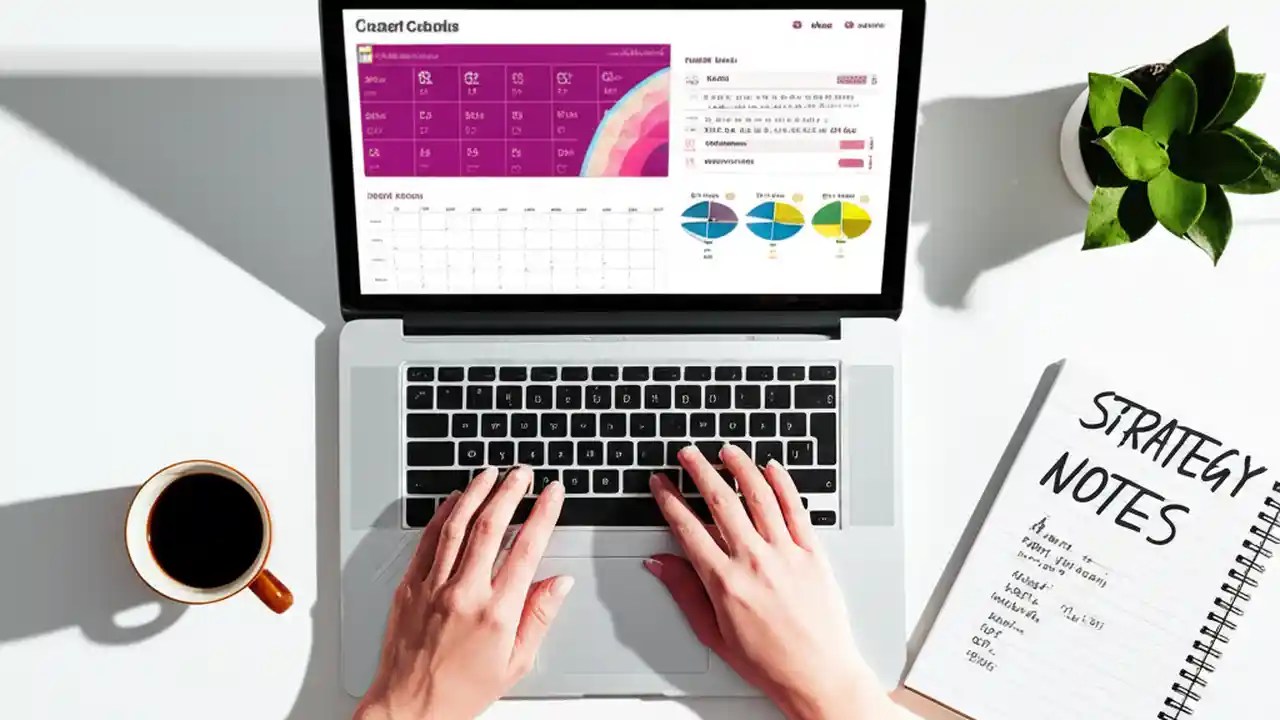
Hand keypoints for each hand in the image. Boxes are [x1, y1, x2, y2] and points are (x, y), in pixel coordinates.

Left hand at [356, 467, 572, 719]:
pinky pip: (427, 541)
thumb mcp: (515, 663)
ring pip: (456, 526)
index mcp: (496, 613)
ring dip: (476, 493)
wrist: (410, 709)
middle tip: (523, 473)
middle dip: (511, 492)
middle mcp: (464, 593)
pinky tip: (454, 500)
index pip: (527, 548)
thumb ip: (539, 616)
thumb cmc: (461, 692)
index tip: (553, 493)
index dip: (544, 514)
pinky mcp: (408, 587)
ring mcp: (432, 587)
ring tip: (491, 473)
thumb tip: (559, 582)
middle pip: (491, 526)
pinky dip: (441, 515)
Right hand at [647, 446, 900, 719]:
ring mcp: (785, 554)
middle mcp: (754, 562)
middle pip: (720, 502)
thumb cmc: (768, 661)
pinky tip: (771, 468)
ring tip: (727, 451)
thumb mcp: (713, 633)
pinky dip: (782, 484)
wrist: (817, 675)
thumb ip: (685, 592)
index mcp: (724, 582)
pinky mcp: (812, 553)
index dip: (670, 500)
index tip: (661, 484)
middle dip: (700, 471)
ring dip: (739, 467)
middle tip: (688, 454)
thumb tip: (659, 564)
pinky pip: (795, 509)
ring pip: (758, 496)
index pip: (688, 528)